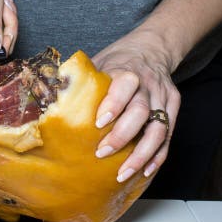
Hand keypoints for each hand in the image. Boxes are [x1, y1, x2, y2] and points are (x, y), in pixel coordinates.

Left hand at [91, 29, 179, 181]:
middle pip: (141, 112)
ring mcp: (163, 98)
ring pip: (159, 130)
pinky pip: (168, 137)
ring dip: (141, 154)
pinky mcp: (173, 109)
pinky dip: (157, 156)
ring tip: (123, 173)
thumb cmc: (117, 61)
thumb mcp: (98, 62)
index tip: (98, 123)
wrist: (152, 48)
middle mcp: (148, 85)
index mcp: (126, 71)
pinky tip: (145, 172)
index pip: (125, 86)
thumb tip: (48, 97)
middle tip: (102, 152)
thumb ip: (81, 80)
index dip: (113, 104)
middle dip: (122, 135)